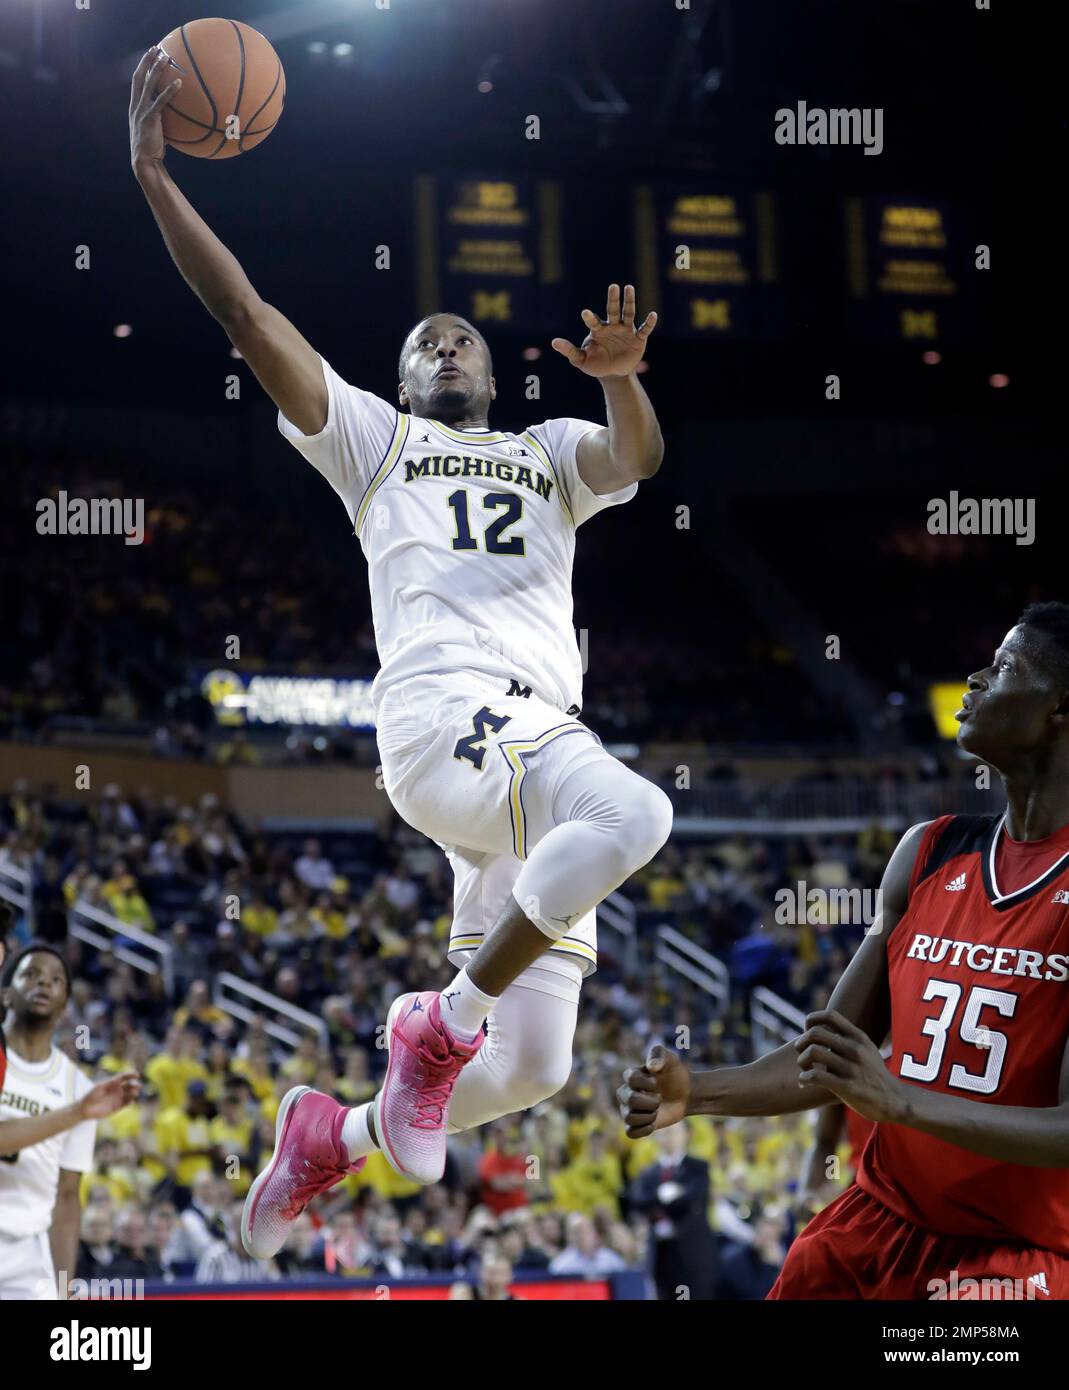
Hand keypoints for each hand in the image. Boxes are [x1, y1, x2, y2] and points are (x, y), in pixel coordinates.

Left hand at [79, 1072, 141, 1120]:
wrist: (85, 1109)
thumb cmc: (90, 1095)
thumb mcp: (99, 1087)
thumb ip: (109, 1083)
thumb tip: (118, 1079)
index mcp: (113, 1082)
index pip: (124, 1077)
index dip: (131, 1075)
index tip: (136, 1075)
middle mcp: (117, 1090)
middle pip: (129, 1085)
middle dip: (135, 1085)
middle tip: (138, 1086)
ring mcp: (118, 1098)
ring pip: (129, 1095)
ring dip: (133, 1093)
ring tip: (134, 1093)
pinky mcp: (117, 1107)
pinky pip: (126, 1104)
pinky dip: (129, 1102)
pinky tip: (131, 1101)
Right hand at [130, 45, 181, 173]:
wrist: (144, 162)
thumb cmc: (153, 149)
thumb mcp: (155, 130)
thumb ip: (162, 119)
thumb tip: (179, 115)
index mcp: (135, 106)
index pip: (137, 81)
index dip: (142, 66)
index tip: (150, 54)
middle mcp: (135, 105)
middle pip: (139, 76)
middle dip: (147, 61)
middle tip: (156, 47)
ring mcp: (141, 111)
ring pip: (148, 84)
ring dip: (156, 69)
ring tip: (166, 57)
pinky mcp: (149, 119)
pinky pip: (160, 101)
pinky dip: (169, 91)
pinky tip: (179, 83)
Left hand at [551, 284, 656, 377]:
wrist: (613, 374)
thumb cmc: (596, 364)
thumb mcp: (581, 359)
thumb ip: (569, 350)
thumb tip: (554, 342)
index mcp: (599, 330)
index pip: (594, 321)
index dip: (590, 317)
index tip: (585, 313)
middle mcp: (613, 326)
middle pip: (613, 310)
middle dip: (613, 299)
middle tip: (613, 286)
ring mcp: (626, 330)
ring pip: (628, 313)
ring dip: (629, 301)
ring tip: (629, 288)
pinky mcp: (638, 338)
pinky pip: (644, 329)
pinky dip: (649, 323)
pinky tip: (653, 314)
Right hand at [617, 1045, 690, 1138]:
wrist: (686, 1093)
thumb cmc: (675, 1073)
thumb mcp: (670, 1059)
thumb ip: (659, 1055)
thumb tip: (651, 1067)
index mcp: (631, 1076)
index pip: (629, 1079)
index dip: (645, 1083)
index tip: (657, 1083)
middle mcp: (626, 1093)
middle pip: (628, 1100)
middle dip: (648, 1102)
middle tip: (660, 1100)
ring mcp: (630, 1110)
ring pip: (628, 1118)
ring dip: (648, 1116)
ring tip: (657, 1111)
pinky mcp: (637, 1124)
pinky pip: (631, 1133)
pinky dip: (643, 1129)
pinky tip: (654, 1123)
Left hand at [795, 1011, 903, 1123]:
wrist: (894, 1101)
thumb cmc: (874, 1075)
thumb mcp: (867, 1049)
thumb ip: (848, 1038)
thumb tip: (823, 1027)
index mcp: (858, 1037)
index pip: (830, 1016)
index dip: (812, 1020)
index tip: (807, 1031)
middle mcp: (855, 1049)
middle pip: (815, 1033)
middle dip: (801, 1042)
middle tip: (801, 1053)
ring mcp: (851, 1068)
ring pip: (812, 1052)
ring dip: (801, 1061)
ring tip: (804, 1069)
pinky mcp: (847, 1087)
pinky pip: (816, 1076)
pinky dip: (803, 1078)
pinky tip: (804, 1083)